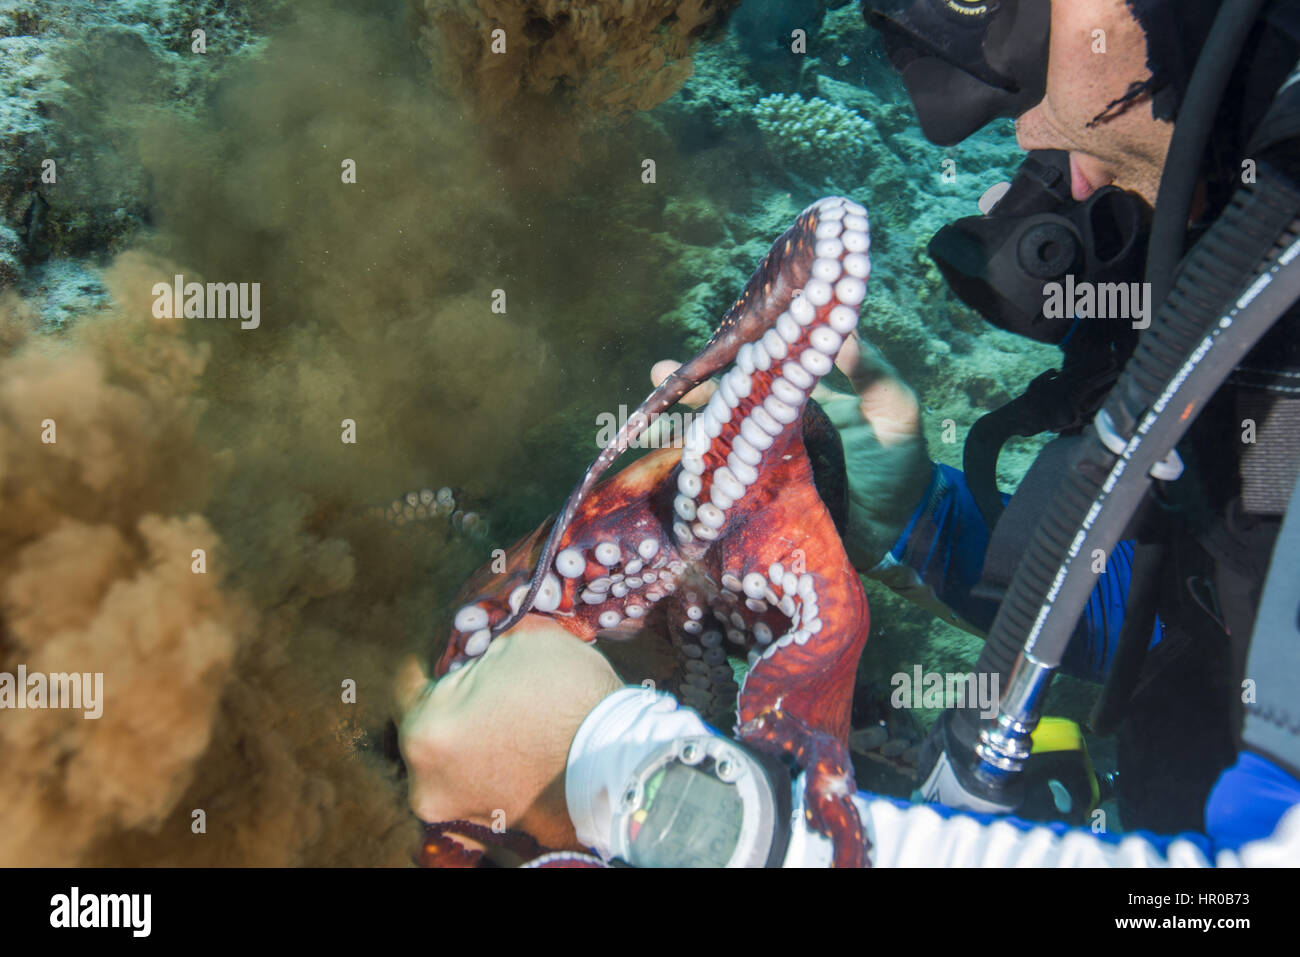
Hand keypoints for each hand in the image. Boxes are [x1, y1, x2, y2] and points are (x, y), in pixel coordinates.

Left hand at [392, 615, 624, 850]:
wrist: (620, 762)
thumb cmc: (568, 696)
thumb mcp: (521, 638)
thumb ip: (485, 637)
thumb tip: (479, 631)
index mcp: (424, 731)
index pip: (410, 677)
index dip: (437, 653)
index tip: (459, 644)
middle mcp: (424, 780)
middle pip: (429, 719)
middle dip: (454, 694)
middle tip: (487, 674)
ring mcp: (455, 808)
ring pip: (451, 752)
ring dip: (471, 729)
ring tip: (509, 707)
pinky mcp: (488, 823)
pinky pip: (476, 777)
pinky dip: (490, 757)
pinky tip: (520, 738)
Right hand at [651, 333, 931, 569]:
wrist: (906, 527)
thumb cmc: (900, 461)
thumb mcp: (893, 407)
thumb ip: (870, 371)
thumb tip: (845, 326)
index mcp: (800, 402)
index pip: (756, 375)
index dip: (725, 364)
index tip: (701, 348)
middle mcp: (775, 433)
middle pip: (723, 410)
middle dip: (687, 397)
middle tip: (655, 379)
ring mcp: (766, 472)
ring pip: (715, 449)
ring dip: (682, 440)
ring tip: (648, 431)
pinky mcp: (763, 508)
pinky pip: (725, 494)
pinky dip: (698, 487)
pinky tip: (674, 481)